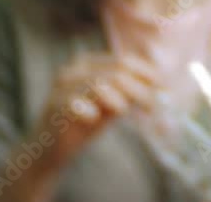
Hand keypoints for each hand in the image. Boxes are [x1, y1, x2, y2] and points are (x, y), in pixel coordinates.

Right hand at [30, 53, 158, 171]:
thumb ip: (128, 93)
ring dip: (121, 98)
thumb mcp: (110, 105)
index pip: (124, 60)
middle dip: (139, 87)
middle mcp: (75, 70)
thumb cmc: (82, 125)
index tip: (162, 89)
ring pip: (100, 83)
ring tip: (126, 112)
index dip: (146, 73)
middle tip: (151, 106)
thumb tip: (160, 87)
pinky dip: (91, 110)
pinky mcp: (55, 106)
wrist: (48, 149)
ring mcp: (63, 87)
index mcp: (89, 64)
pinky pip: (76, 102)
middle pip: (117, 70)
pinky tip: (95, 119)